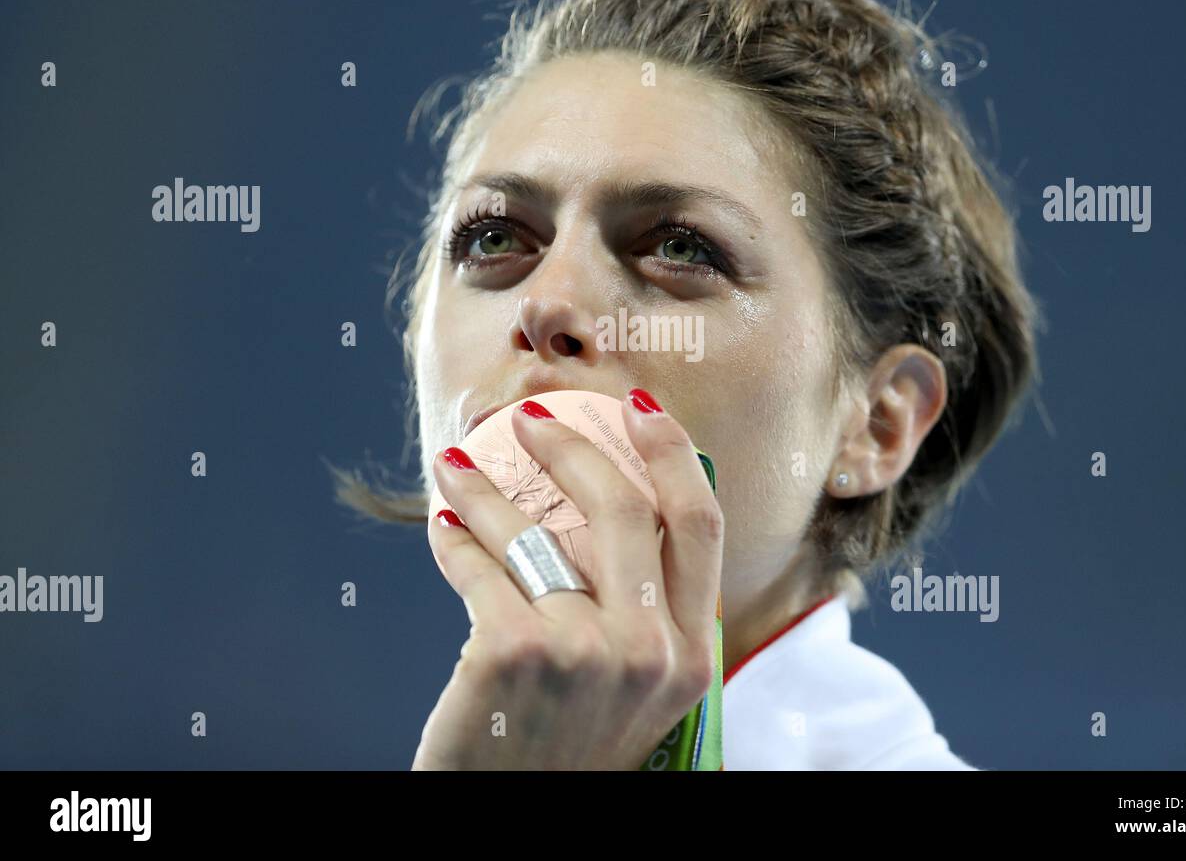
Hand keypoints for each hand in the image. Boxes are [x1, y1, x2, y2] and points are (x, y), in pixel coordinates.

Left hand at [412, 388, 723, 769]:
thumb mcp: (636, 694)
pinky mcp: (512, 651)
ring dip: (486, 486)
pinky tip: (442, 526)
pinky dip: (452, 538)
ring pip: (535, 530)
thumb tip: (606, 506)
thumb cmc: (567, 751)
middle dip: (571, 446)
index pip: (699, 525)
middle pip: (623, 507)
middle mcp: (649, 650)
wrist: (508, 823)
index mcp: (692, 656)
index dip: (670, 453)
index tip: (637, 409)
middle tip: (531, 421)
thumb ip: (641, 616)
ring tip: (456, 465)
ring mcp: (582, 650)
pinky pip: (479, 567)